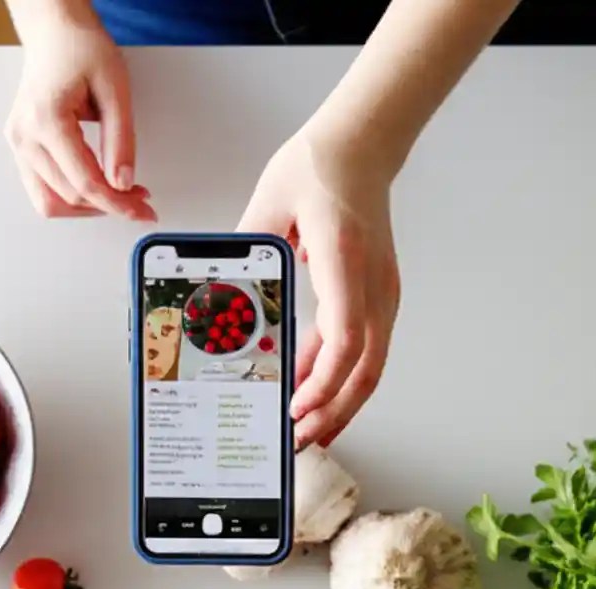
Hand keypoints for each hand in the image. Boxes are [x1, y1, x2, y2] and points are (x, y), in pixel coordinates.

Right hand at [4, 12, 155, 220]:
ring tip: (117, 197)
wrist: (55, 31)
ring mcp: (18, 143)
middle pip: (68, 197)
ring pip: (49, 203)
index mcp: (46, 120)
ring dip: (86, 207)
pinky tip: (95, 188)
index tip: (141, 209)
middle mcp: (25, 136)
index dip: (117, 202)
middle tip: (139, 202)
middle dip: (107, 205)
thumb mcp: (115, 89)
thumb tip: (123, 182)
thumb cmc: (80, 47)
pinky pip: (42, 188)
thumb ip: (121, 139)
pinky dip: (70, 196)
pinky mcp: (21, 146)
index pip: (84, 182)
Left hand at [237, 127, 400, 447]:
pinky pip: (364, 349)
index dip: (323, 382)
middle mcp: (371, 280)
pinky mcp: (377, 294)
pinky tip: (312, 389)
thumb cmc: (320, 165)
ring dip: (339, 402)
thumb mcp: (269, 201)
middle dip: (333, 412)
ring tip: (307, 428)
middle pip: (365, 368)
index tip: (297, 405)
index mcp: (343, 257)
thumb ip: (244, 249)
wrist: (362, 143)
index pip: (346, 337)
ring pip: (370, 366)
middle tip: (299, 439)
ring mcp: (381, 290)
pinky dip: (340, 377)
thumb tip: (215, 292)